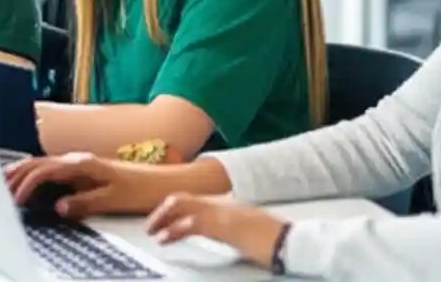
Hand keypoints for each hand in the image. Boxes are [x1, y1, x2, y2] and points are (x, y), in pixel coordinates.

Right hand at [4, 153, 168, 217]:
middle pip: (40, 163)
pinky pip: (55, 170)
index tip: (16, 198)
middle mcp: (80, 160)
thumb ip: (83, 202)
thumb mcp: (112, 199)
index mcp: (83, 164)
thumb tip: (59, 206)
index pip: (45, 170)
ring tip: (7, 182)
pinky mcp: (86, 171)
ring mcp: (82, 164)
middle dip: (18, 174)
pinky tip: (33, 183)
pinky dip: (39, 175)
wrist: (163, 182)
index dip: (27, 183)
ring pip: (45, 165)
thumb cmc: (141, 188)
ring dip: (25, 172)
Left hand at [145, 193, 285, 267]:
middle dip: (162, 210)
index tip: (161, 218)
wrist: (290, 241)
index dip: (174, 208)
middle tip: (150, 225)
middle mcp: (222, 204)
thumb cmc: (275, 240)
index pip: (194, 200)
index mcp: (227, 205)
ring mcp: (222, 213)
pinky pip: (191, 223)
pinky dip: (173, 230)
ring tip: (151, 230)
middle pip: (183, 198)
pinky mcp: (223, 226)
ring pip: (182, 206)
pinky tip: (164, 239)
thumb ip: (232, 228)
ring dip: (162, 218)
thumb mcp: (249, 231)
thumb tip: (223, 233)